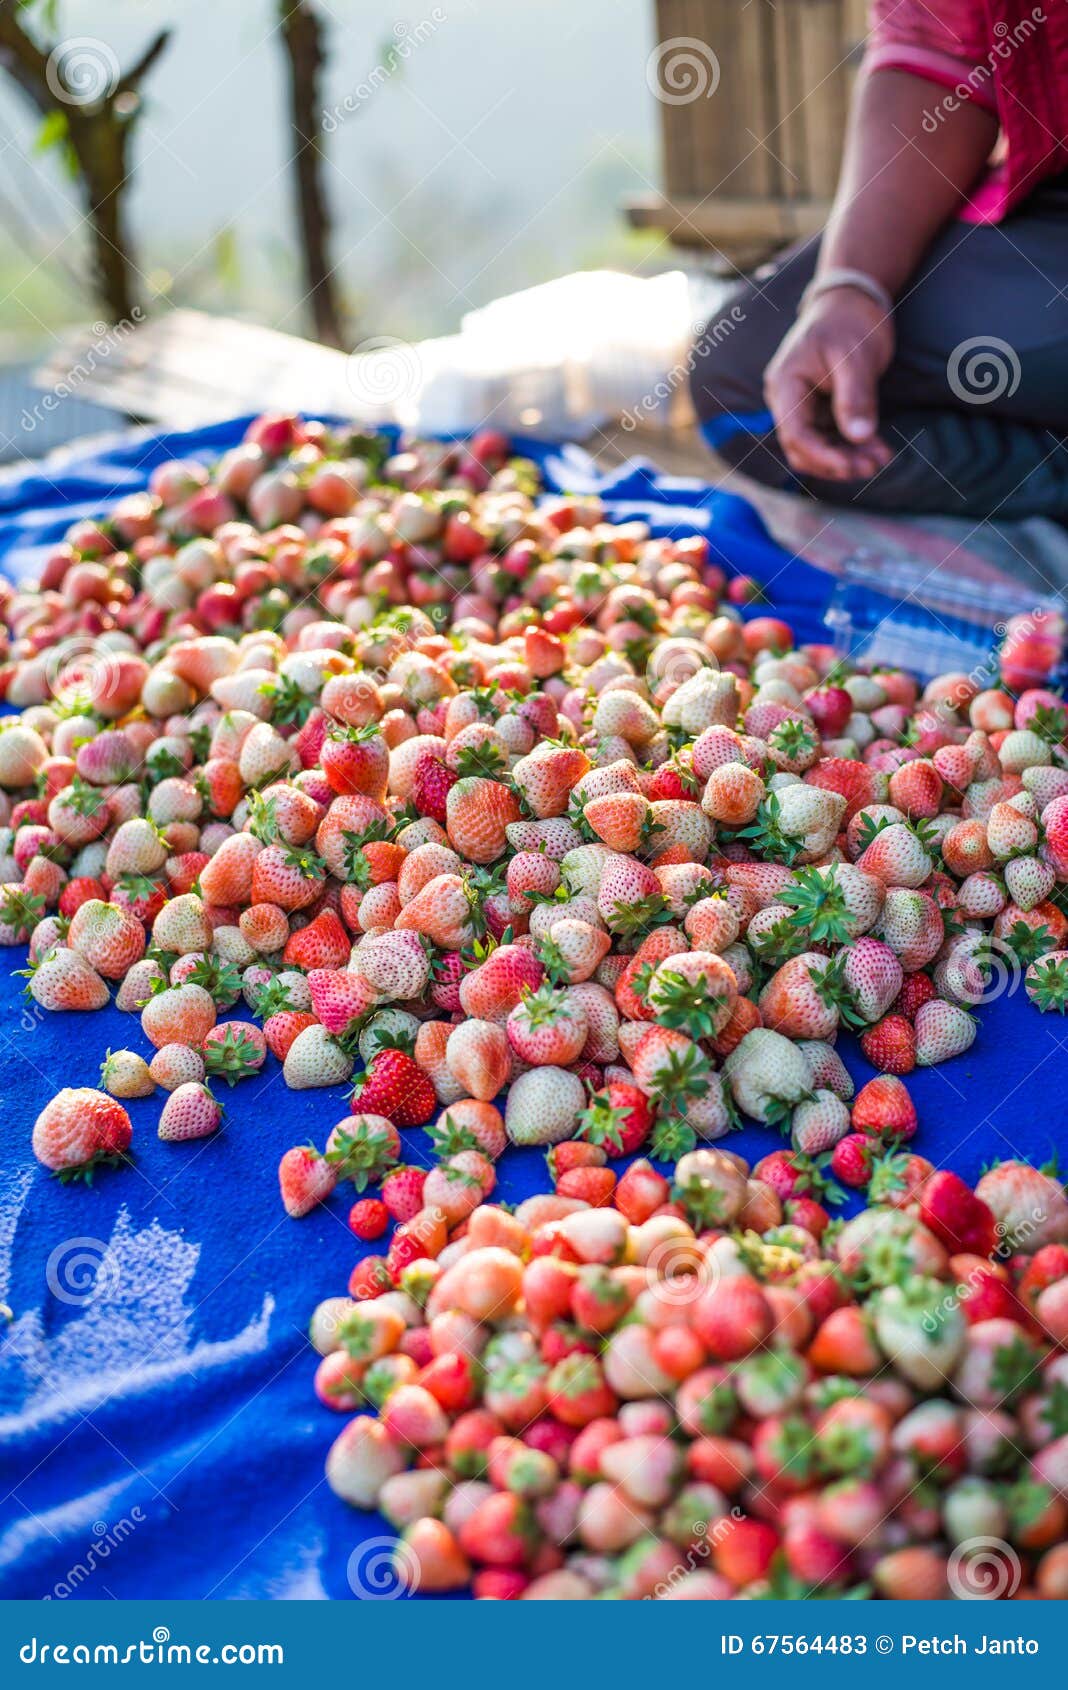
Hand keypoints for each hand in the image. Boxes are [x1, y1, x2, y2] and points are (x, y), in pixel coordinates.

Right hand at [763, 287, 894, 479]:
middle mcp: (786, 399)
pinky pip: (828, 438)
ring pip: (815, 448)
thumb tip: (859, 437)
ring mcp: (801, 406)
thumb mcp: (856, 356)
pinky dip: (850, 447)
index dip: (822, 455)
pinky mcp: (818, 409)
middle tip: (873, 467)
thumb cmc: (850, 320)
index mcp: (786, 383)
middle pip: (802, 447)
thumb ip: (856, 397)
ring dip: (845, 459)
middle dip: (836, 462)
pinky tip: (876, 450)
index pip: (795, 432)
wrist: (852, 299)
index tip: (852, 465)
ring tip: (880, 460)